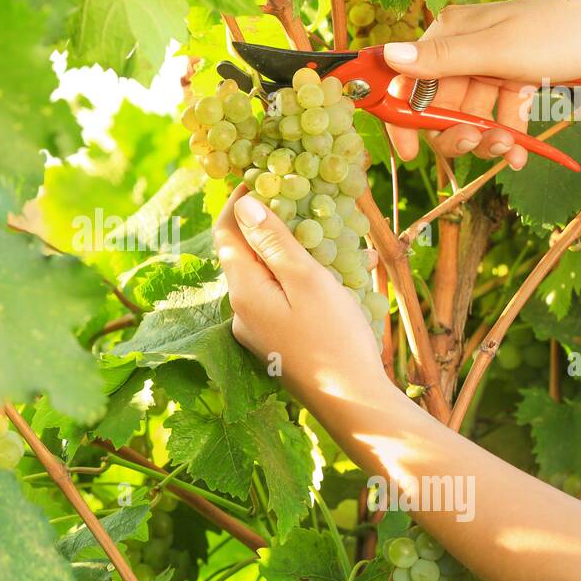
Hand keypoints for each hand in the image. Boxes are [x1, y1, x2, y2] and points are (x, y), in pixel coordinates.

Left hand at [214, 184, 387, 405]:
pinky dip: (300, 279)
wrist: (354, 404)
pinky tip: (335, 275)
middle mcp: (241, 312)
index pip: (226, 233)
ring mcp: (258, 331)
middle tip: (301, 199)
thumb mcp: (307, 280)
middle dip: (269, 224)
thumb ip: (274, 241)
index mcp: (243, 291)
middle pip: (245, 255)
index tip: (263, 176)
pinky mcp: (277, 344)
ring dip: (290, 252)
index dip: (239, 202)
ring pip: (266, 277)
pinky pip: (281, 300)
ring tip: (326, 236)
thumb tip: (244, 205)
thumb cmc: (335, 338)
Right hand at [381, 0, 580, 169]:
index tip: (407, 151)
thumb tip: (387, 55)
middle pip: (437, 105)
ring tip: (508, 149)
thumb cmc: (560, 34)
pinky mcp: (513, 81)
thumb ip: (441, 59)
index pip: (407, 78)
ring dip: (483, 139)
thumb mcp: (496, 51)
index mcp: (450, 32)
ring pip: (468, 116)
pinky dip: (505, 137)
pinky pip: (496, 116)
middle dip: (454, 132)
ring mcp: (490, 67)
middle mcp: (464, 48)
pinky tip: (518, 154)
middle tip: (474, 145)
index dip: (402, 116)